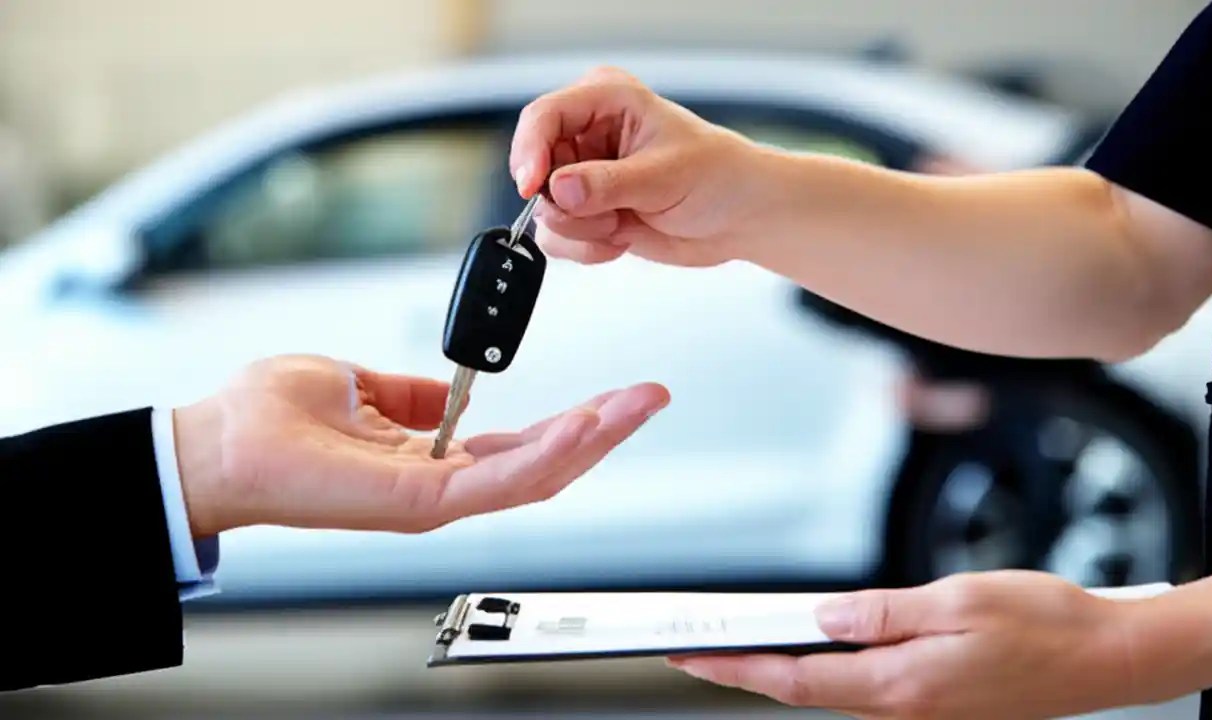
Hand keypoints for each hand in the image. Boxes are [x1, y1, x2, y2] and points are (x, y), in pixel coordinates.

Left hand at [172, 355, 668, 536]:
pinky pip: (500, 481)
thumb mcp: (354, 384)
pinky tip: (587, 425)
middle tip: (651, 398)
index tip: (614, 395)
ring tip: (637, 406)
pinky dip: (549, 453)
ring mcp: (433, 501)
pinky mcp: (421, 505)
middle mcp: (438, 487)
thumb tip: (446, 392)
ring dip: (592, 441)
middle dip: (602, 432)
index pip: (515, 446)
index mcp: (427, 461)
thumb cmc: (264, 421)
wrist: (214, 446)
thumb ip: (409, 395)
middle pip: (540, 465)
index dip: (570, 423)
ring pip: (534, 476)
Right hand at [509, 66, 766, 266]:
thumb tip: (558, 188)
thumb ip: (607, 183)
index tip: (533, 187)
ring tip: (623, 222)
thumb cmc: (718, 176)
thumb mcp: (664, 175)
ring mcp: (584, 175)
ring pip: (545, 210)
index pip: (544, 117)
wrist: (740, 217)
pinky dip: (586, 247)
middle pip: (537, 169)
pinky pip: (557, 237)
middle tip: (609, 215)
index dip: (531, 152)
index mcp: (606, 99)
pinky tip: (620, 238)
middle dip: (568, 204)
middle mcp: (588, 134)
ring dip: (583, 229)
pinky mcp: (587, 212)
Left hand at [669, 571, 1145, 718]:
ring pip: (832, 690)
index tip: (695, 653)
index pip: (797, 676)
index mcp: (902, 683)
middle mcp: (904, 707)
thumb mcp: (958, 600)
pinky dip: (826, 670)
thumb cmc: (1046, 624)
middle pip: (804, 689)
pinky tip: (814, 650)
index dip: (739, 665)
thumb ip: (883, 612)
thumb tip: (824, 616)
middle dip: (746, 669)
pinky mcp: (936, 703)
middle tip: (698, 648)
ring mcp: (920, 710)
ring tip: (741, 643)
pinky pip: (864, 688)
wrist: (1108, 660)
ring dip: (781, 670)